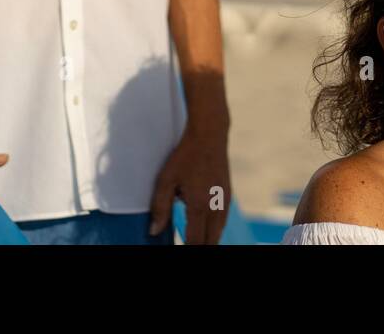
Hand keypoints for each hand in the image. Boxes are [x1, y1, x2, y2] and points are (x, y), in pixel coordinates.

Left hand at [149, 125, 229, 243]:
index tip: (178, 248)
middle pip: (210, 242)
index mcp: (199, 206)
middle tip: (184, 244)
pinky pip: (222, 222)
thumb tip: (154, 231)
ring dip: (207, 240)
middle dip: (198, 247)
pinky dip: (213, 230)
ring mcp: (225, 202)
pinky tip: (203, 229)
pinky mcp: (228, 196)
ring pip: (218, 233)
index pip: (195, 242)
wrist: (209, 135)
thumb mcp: (166, 180)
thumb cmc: (185, 155)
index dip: (186, 249)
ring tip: (192, 241)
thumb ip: (160, 208)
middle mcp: (216, 207)